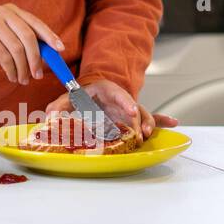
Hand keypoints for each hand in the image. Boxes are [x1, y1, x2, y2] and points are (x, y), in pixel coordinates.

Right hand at [0, 4, 63, 84]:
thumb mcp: (8, 41)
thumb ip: (26, 43)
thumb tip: (51, 55)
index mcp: (11, 10)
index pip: (35, 23)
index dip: (50, 36)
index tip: (60, 49)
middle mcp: (2, 12)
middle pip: (28, 36)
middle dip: (36, 59)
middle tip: (38, 75)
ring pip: (17, 49)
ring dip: (23, 69)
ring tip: (23, 79)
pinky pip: (5, 57)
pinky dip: (11, 71)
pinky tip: (11, 76)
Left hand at [45, 78, 178, 142]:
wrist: (90, 95)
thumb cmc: (81, 96)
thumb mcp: (69, 98)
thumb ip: (58, 105)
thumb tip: (49, 115)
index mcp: (106, 89)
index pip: (117, 93)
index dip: (125, 101)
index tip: (131, 110)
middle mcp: (121, 98)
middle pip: (132, 107)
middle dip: (137, 120)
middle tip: (139, 133)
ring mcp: (129, 108)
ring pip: (143, 114)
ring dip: (149, 123)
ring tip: (148, 134)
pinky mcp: (133, 118)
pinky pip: (150, 118)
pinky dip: (162, 120)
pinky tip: (173, 123)